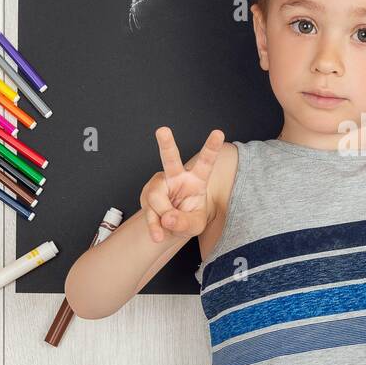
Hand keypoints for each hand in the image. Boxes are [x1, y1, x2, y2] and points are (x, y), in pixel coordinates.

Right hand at [140, 127, 224, 242]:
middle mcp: (176, 177)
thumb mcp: (195, 226)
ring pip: (156, 196)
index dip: (211, 148)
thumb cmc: (188, 220)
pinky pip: (148, 212)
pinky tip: (158, 234)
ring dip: (162, 215)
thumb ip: (185, 222)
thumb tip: (167, 218)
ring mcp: (159, 185)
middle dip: (166, 144)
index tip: (219, 133)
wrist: (169, 229)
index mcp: (196, 179)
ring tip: (168, 226)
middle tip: (162, 130)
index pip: (206, 163)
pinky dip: (154, 227)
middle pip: (170, 159)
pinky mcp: (147, 196)